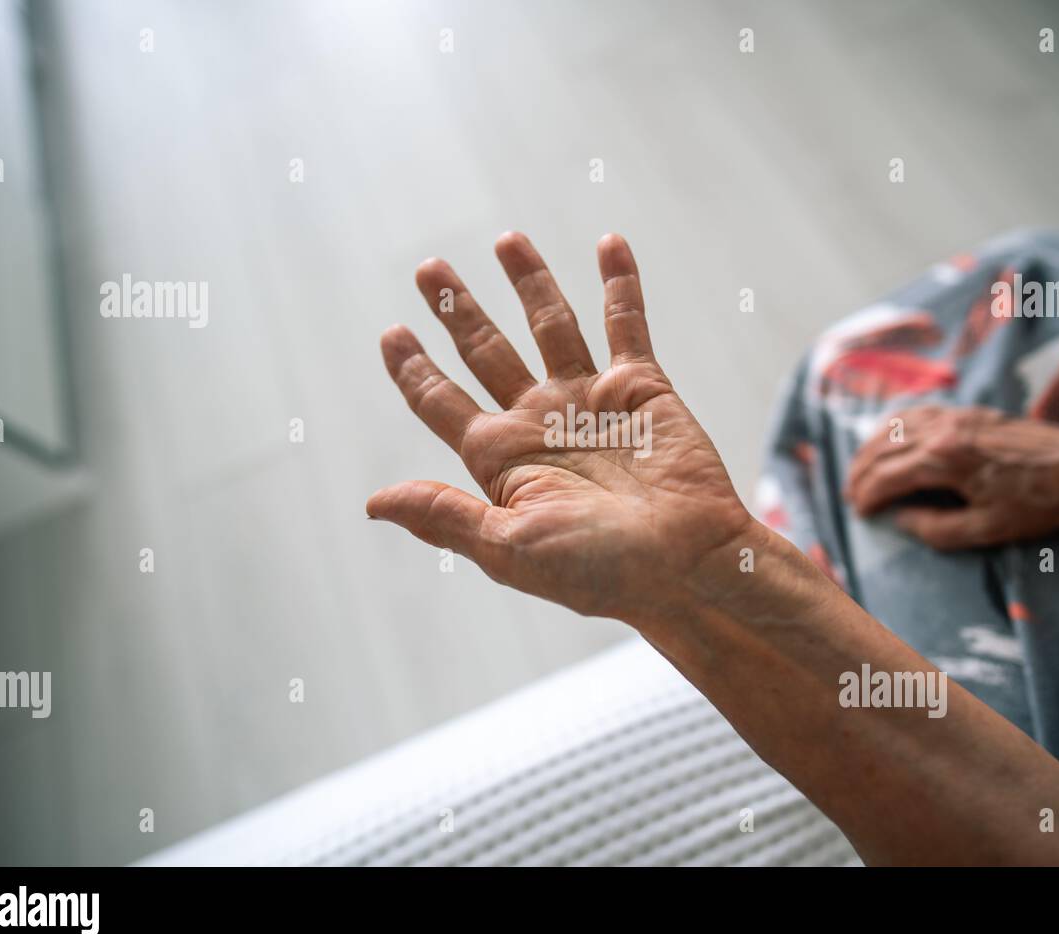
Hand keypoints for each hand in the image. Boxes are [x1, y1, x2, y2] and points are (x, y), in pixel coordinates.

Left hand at [367, 232, 756, 627]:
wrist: (685, 564)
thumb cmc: (597, 569)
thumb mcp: (507, 547)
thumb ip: (443, 514)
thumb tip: (373, 504)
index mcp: (501, 459)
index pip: (441, 402)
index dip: (414, 370)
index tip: (390, 336)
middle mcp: (540, 421)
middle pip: (486, 351)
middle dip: (458, 310)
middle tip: (431, 270)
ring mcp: (589, 399)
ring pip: (550, 324)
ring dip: (530, 282)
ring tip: (506, 239)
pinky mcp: (640, 386)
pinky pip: (625, 323)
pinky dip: (620, 283)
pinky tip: (609, 243)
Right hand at [845, 405, 1058, 549]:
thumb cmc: (1041, 504)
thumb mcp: (987, 529)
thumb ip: (935, 528)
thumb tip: (900, 519)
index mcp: (947, 460)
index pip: (888, 477)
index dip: (867, 496)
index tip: (859, 513)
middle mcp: (945, 430)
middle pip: (884, 449)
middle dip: (861, 474)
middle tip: (852, 496)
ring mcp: (957, 415)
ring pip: (895, 426)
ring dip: (872, 449)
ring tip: (862, 472)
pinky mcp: (969, 411)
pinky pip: (917, 413)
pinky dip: (893, 426)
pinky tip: (888, 440)